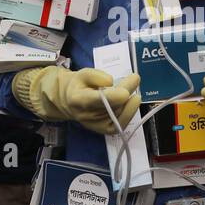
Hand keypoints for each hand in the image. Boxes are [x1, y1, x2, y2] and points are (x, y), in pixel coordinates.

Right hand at [13, 66, 140, 134]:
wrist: (70, 101)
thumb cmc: (78, 85)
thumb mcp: (83, 73)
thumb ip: (96, 76)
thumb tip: (110, 81)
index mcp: (78, 99)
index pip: (97, 100)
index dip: (113, 98)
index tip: (126, 92)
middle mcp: (86, 116)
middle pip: (112, 106)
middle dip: (125, 91)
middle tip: (134, 78)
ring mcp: (96, 126)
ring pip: (119, 114)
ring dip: (128, 101)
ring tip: (128, 87)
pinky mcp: (105, 131)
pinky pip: (121, 123)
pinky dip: (129, 112)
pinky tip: (131, 102)